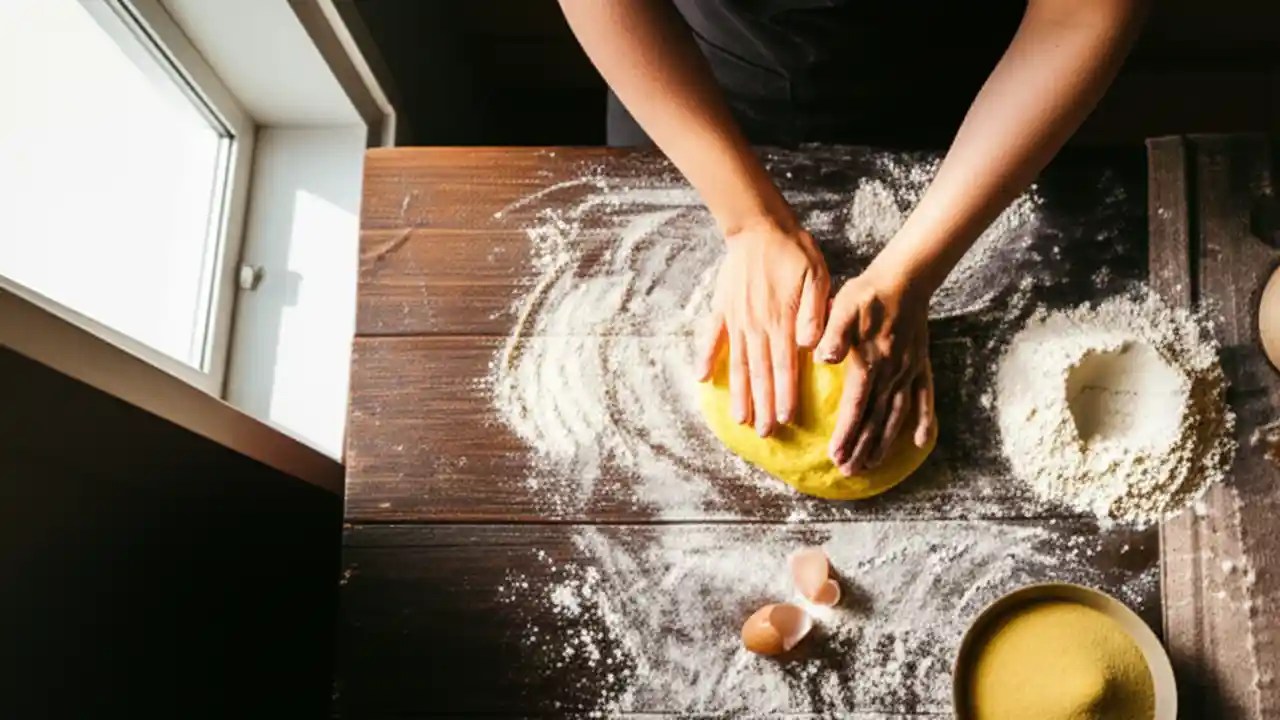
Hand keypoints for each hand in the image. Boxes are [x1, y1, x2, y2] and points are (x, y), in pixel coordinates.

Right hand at [697, 221, 829, 436]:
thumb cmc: (794, 251)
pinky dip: (706, 358)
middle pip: (761, 373)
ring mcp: (736, 319)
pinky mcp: (722, 309)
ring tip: (739, 420)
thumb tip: (810, 344)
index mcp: (782, 320)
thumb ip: (814, 311)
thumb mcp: (816, 275)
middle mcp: (756, 325)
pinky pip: (711, 338)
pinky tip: (702, 379)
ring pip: (738, 363)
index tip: (784, 419)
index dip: (784, 394)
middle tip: (764, 434)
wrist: (758, 226)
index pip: (784, 365)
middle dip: (763, 405)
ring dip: (739, 393)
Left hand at [814, 265, 933, 474]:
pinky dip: (923, 421)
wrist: (905, 279)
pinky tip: (922, 442)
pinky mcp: (920, 366)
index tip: (835, 456)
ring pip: (897, 416)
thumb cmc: (868, 293)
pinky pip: (924, 398)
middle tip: (849, 472)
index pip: (855, 406)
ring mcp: (908, 372)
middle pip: (875, 419)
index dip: (845, 433)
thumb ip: (833, 333)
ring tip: (873, 464)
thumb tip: (824, 358)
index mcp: (870, 362)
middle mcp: (892, 373)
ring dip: (884, 443)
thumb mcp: (843, 306)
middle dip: (861, 448)